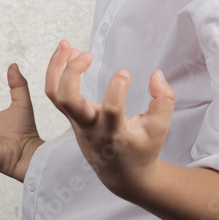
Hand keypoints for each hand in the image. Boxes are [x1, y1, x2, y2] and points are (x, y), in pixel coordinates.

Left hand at [45, 41, 174, 199]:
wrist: (122, 175)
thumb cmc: (142, 149)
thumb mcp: (160, 128)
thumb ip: (163, 100)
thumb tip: (156, 74)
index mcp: (114, 132)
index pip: (110, 109)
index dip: (117, 88)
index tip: (125, 72)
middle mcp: (90, 127)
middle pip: (67, 100)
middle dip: (72, 73)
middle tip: (87, 54)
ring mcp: (76, 122)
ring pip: (54, 94)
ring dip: (56, 67)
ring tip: (67, 44)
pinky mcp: (70, 117)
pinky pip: (54, 93)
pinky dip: (56, 72)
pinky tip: (67, 54)